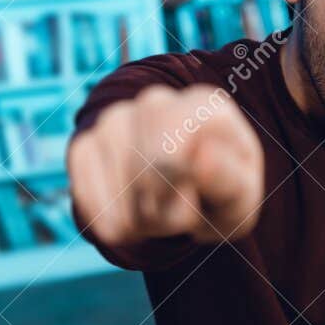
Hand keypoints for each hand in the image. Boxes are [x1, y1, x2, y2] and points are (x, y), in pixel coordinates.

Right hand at [68, 83, 263, 247]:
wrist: (188, 196)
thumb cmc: (220, 196)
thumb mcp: (240, 198)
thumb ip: (229, 180)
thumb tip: (201, 156)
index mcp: (205, 106)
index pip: (174, 148)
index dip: (180, 191)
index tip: (193, 201)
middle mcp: (156, 101)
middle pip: (142, 170)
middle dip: (161, 210)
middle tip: (179, 215)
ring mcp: (115, 119)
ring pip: (115, 191)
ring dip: (138, 221)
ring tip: (158, 212)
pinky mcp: (84, 146)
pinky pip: (88, 201)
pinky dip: (111, 223)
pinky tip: (132, 215)